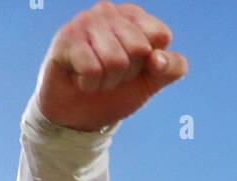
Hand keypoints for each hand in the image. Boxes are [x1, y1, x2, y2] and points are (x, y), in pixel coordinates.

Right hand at [37, 3, 186, 131]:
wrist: (79, 113)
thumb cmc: (116, 91)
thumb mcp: (151, 82)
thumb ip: (170, 69)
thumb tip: (160, 59)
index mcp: (134, 17)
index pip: (161, 34)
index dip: (154, 62)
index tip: (138, 68)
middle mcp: (109, 11)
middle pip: (139, 48)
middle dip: (129, 72)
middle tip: (113, 74)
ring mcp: (86, 21)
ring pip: (115, 60)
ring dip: (108, 80)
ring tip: (97, 76)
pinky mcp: (66, 38)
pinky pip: (92, 70)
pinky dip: (90, 84)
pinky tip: (81, 78)